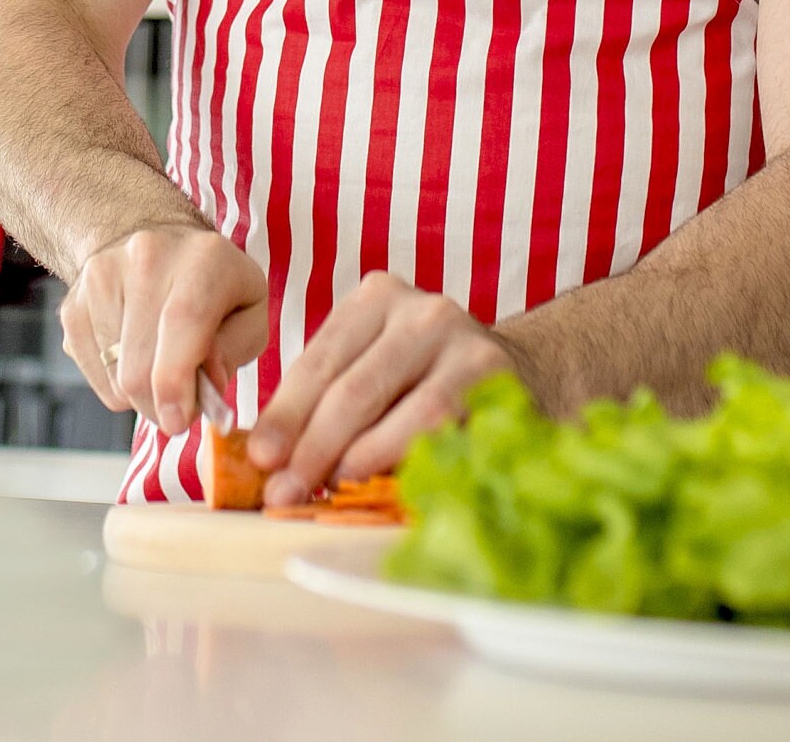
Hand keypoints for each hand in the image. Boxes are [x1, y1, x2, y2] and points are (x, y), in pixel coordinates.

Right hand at [61, 222, 267, 436]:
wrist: (155, 243)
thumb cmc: (211, 285)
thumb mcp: (250, 312)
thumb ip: (237, 348)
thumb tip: (206, 382)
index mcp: (203, 257)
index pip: (182, 320)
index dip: (176, 379)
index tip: (177, 421)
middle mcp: (146, 256)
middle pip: (140, 359)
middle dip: (160, 402)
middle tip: (181, 403)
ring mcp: (100, 277)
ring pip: (114, 373)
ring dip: (139, 393)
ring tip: (160, 368)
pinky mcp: (73, 302)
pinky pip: (90, 370)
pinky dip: (114, 383)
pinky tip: (134, 358)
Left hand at [247, 272, 513, 504]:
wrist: (531, 375)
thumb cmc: (436, 384)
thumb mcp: (382, 371)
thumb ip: (333, 399)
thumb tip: (271, 457)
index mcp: (376, 299)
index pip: (317, 360)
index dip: (284, 413)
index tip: (258, 458)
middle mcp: (417, 307)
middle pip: (346, 384)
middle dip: (307, 443)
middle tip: (281, 490)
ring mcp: (458, 334)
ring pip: (384, 402)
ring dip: (344, 454)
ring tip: (319, 489)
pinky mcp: (491, 370)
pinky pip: (431, 420)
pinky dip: (393, 452)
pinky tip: (371, 478)